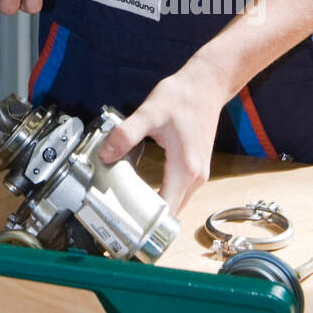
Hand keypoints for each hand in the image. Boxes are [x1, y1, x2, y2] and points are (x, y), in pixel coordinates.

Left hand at [96, 62, 229, 214]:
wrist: (206, 85)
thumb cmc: (183, 97)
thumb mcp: (150, 112)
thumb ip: (126, 134)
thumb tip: (106, 154)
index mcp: (185, 168)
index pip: (168, 210)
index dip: (148, 223)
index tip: (128, 228)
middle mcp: (196, 176)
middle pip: (172, 211)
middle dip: (149, 219)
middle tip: (122, 218)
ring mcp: (199, 173)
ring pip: (177, 202)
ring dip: (158, 208)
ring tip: (129, 207)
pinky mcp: (196, 167)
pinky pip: (180, 191)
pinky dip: (165, 195)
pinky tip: (146, 191)